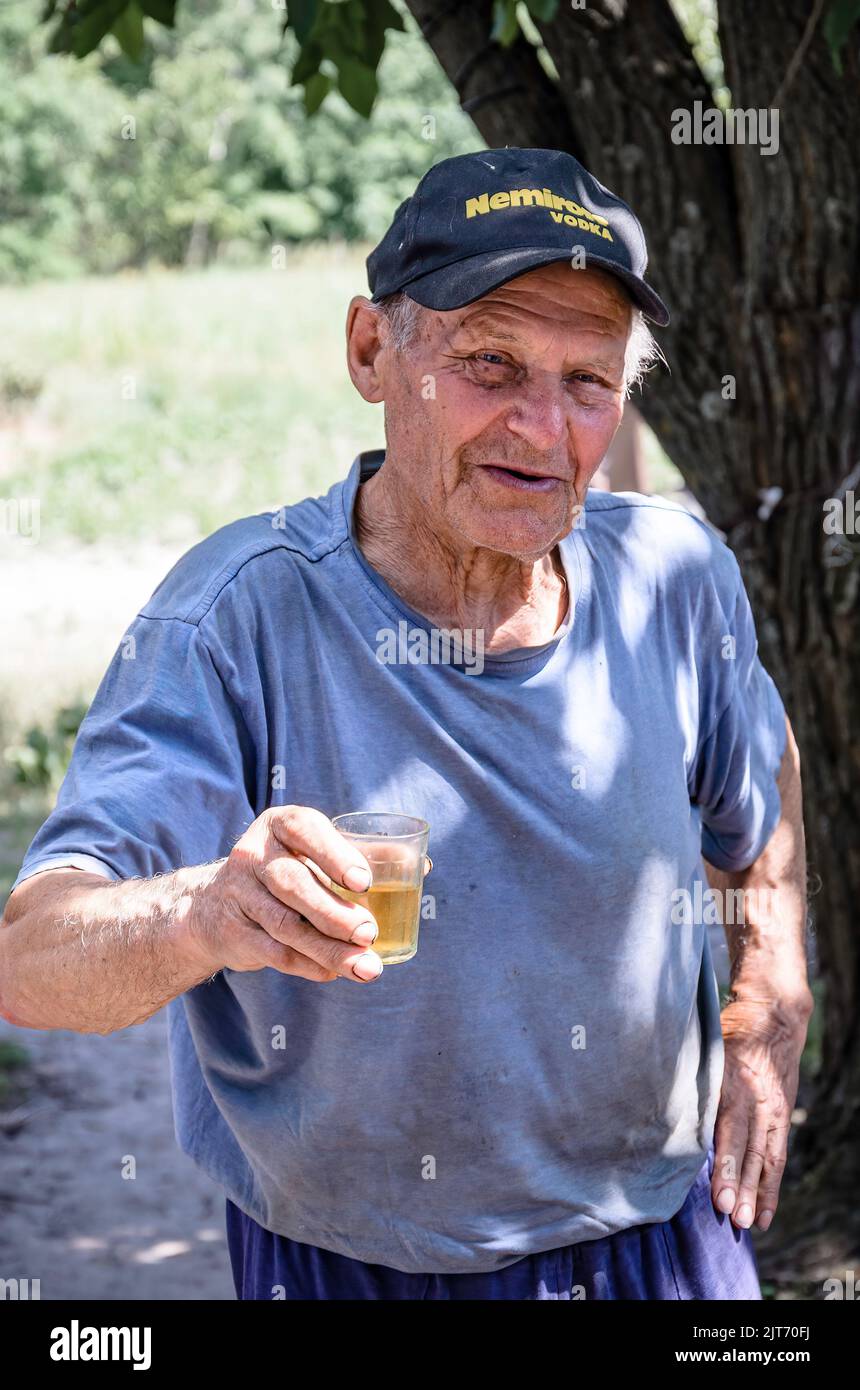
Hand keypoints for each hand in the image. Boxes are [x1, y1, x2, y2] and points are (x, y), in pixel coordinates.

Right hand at [187, 805, 388, 983]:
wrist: (215, 905)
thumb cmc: (287, 870)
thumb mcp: (314, 852)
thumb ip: (362, 855)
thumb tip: (423, 865)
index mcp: (280, 825)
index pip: (305, 831)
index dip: (335, 856)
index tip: (364, 883)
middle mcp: (254, 854)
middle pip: (293, 884)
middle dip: (334, 913)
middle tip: (370, 933)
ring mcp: (238, 893)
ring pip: (285, 925)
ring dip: (328, 949)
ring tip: (366, 966)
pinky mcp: (233, 931)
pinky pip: (274, 952)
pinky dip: (308, 966)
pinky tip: (334, 973)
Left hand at [711, 992, 812, 1231]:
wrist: (774, 1017)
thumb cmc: (728, 1032)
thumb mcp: (706, 1048)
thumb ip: (691, 1080)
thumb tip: (659, 1112)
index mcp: (733, 1082)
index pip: (729, 1130)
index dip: (726, 1165)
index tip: (719, 1195)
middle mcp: (757, 1100)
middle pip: (750, 1150)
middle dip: (743, 1187)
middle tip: (734, 1218)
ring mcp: (774, 1110)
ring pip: (767, 1158)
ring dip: (759, 1193)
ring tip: (750, 1224)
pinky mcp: (781, 1116)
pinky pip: (778, 1155)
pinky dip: (772, 1184)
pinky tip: (765, 1213)